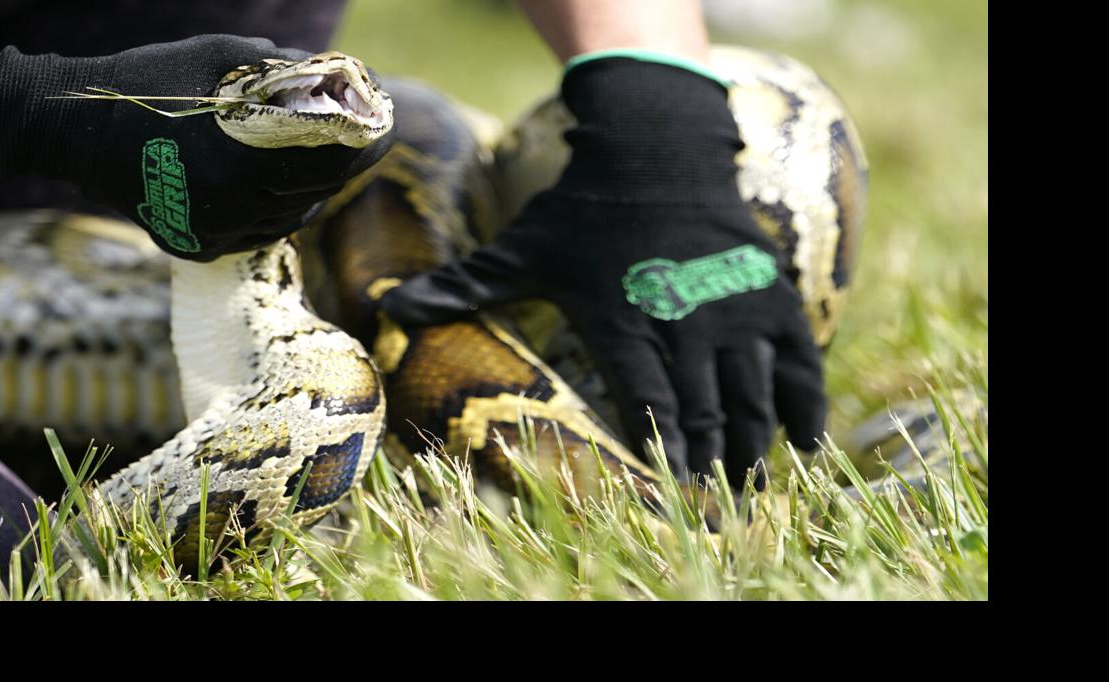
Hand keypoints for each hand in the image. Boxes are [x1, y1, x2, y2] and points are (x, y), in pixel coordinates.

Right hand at [0, 34, 393, 260]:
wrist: (72, 131)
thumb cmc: (145, 83)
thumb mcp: (216, 57)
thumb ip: (277, 66)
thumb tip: (333, 70)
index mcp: (244, 159)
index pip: (330, 160)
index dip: (366, 143)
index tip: (384, 126)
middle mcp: (234, 206)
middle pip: (317, 190)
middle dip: (345, 163)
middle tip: (363, 141)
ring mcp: (214, 232)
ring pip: (292, 218)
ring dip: (314, 190)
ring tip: (326, 162)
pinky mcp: (197, 245)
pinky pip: (258, 233)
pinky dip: (278, 212)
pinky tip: (284, 189)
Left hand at [379, 57, 825, 488]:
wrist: (653, 145)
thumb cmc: (580, 207)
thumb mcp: (520, 248)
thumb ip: (460, 286)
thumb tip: (385, 305)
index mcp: (621, 319)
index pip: (646, 396)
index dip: (661, 445)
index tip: (671, 485)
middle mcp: (683, 318)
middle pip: (703, 407)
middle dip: (710, 459)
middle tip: (715, 504)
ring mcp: (732, 306)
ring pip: (752, 392)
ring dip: (753, 442)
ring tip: (751, 484)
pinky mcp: (767, 292)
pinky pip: (797, 359)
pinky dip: (804, 402)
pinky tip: (804, 442)